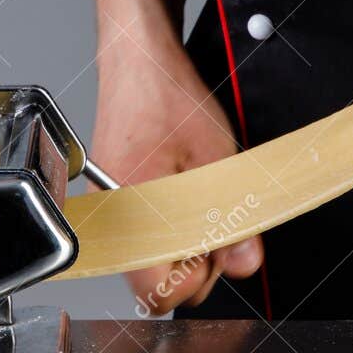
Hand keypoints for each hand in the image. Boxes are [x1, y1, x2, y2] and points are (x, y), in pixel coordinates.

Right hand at [91, 38, 262, 312]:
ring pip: (152, 255)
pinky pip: (144, 231)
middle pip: (156, 280)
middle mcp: (109, 222)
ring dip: (183, 237)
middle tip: (217, 216)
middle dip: (194, 258)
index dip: (198, 277)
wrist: (139, 60)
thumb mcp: (217, 160)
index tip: (218, 248)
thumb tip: (244, 262)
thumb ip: (233, 220)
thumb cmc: (166, 97)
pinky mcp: (112, 198)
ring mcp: (108, 211)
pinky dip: (170, 220)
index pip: (159, 292)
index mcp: (129, 220)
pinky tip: (183, 189)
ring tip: (199, 195)